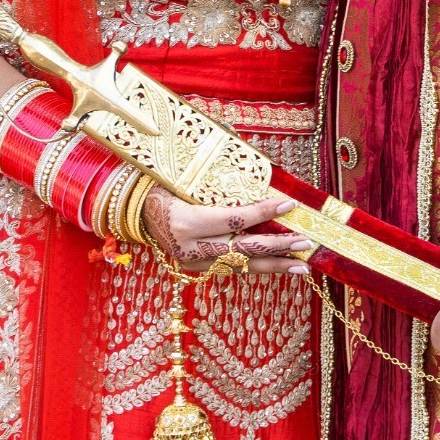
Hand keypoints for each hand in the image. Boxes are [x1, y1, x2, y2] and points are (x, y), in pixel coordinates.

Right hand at [141, 187, 313, 277]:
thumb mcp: (186, 179)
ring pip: (241, 266)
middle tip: (305, 243)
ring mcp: (192, 262)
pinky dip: (257, 267)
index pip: (234, 219)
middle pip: (243, 250)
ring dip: (274, 266)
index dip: (264, 212)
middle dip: (277, 247)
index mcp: (187, 222)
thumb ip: (220, 178)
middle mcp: (190, 247)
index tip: (290, 205)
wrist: (134, 211)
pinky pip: (232, 268)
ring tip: (301, 266)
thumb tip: (260, 170)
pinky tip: (278, 266)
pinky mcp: (196, 268)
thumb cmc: (163, 187)